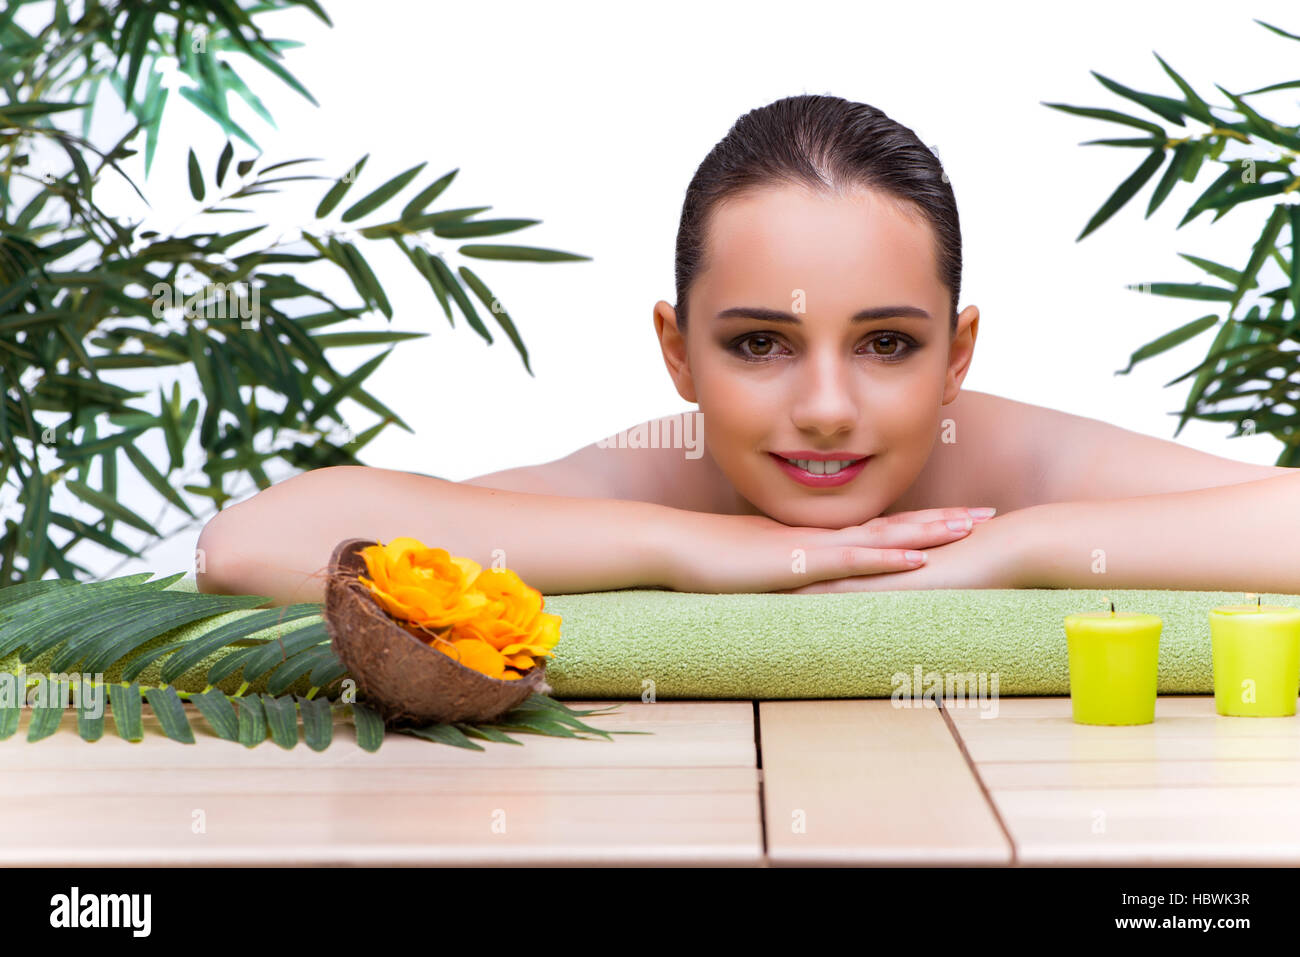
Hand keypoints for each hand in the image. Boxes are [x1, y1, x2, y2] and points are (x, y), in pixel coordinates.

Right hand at [661, 506, 997, 592]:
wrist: (674, 546)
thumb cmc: (708, 559)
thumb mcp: (760, 567)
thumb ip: (787, 570)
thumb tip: (805, 581)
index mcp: (818, 539)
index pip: (880, 529)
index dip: (920, 523)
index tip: (958, 518)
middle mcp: (823, 536)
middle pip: (894, 526)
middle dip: (943, 521)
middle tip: (988, 513)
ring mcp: (813, 547)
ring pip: (883, 537)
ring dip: (928, 533)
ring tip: (970, 526)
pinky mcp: (799, 563)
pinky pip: (851, 561)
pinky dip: (887, 560)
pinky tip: (918, 561)